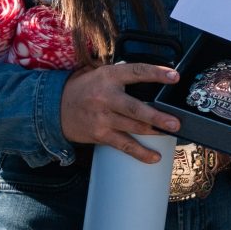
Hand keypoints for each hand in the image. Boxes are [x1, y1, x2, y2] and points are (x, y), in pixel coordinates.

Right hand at [60, 61, 181, 161]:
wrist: (55, 107)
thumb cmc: (84, 88)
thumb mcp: (101, 73)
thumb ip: (123, 75)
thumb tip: (153, 77)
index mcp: (109, 77)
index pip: (136, 72)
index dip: (156, 73)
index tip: (174, 76)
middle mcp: (106, 97)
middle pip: (135, 108)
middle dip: (157, 116)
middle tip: (175, 122)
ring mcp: (102, 118)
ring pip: (133, 127)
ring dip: (154, 132)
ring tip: (171, 133)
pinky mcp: (100, 134)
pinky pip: (124, 145)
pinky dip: (140, 152)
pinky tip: (153, 157)